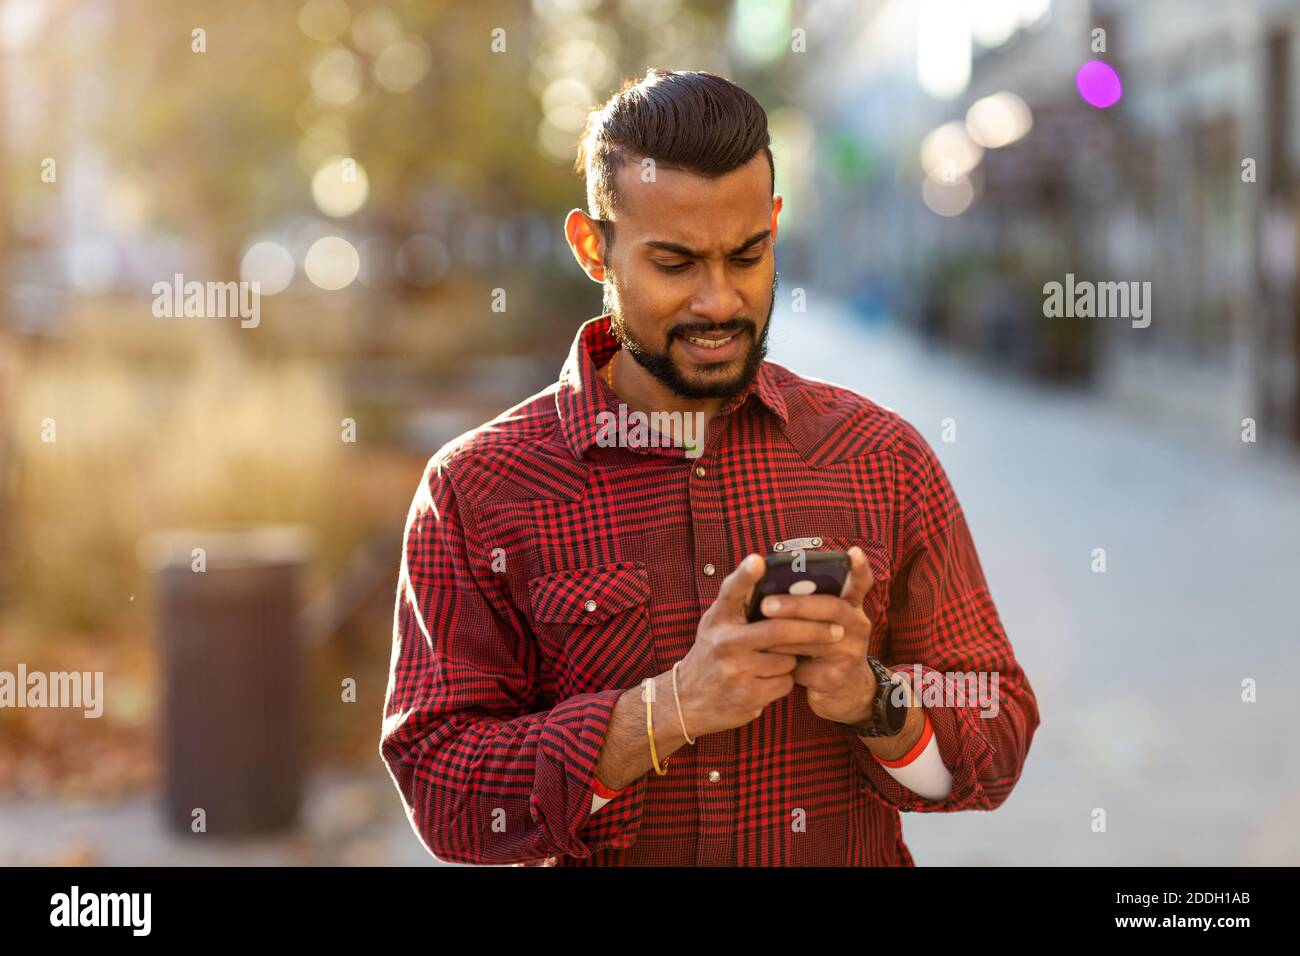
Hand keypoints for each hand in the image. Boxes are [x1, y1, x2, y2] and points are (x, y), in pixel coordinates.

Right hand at [674, 553, 850, 736]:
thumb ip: (740, 603)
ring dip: (794, 659)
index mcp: (718, 618)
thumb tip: (771, 572)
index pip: (732, 591)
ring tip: (783, 659)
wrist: (689, 700)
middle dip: (813, 630)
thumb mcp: (717, 624)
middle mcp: (723, 642)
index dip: (745, 575)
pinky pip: (784, 682)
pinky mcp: (746, 695)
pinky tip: (769, 679)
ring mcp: (734, 670)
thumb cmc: (713, 653)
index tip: (758, 560)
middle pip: (778, 631)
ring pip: (787, 659)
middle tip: (837, 628)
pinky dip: (785, 680)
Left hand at [758, 546, 878, 725]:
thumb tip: (767, 585)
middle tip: (766, 603)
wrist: (843, 694)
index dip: (858, 568)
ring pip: (816, 638)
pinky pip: (806, 667)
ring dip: (784, 635)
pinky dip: (784, 663)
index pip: (860, 583)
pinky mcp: (837, 676)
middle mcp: (856, 625)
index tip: (853, 552)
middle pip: (832, 608)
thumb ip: (805, 604)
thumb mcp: (819, 623)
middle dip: (797, 604)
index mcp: (850, 606)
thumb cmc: (821, 649)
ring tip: (757, 631)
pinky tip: (767, 661)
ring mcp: (851, 651)